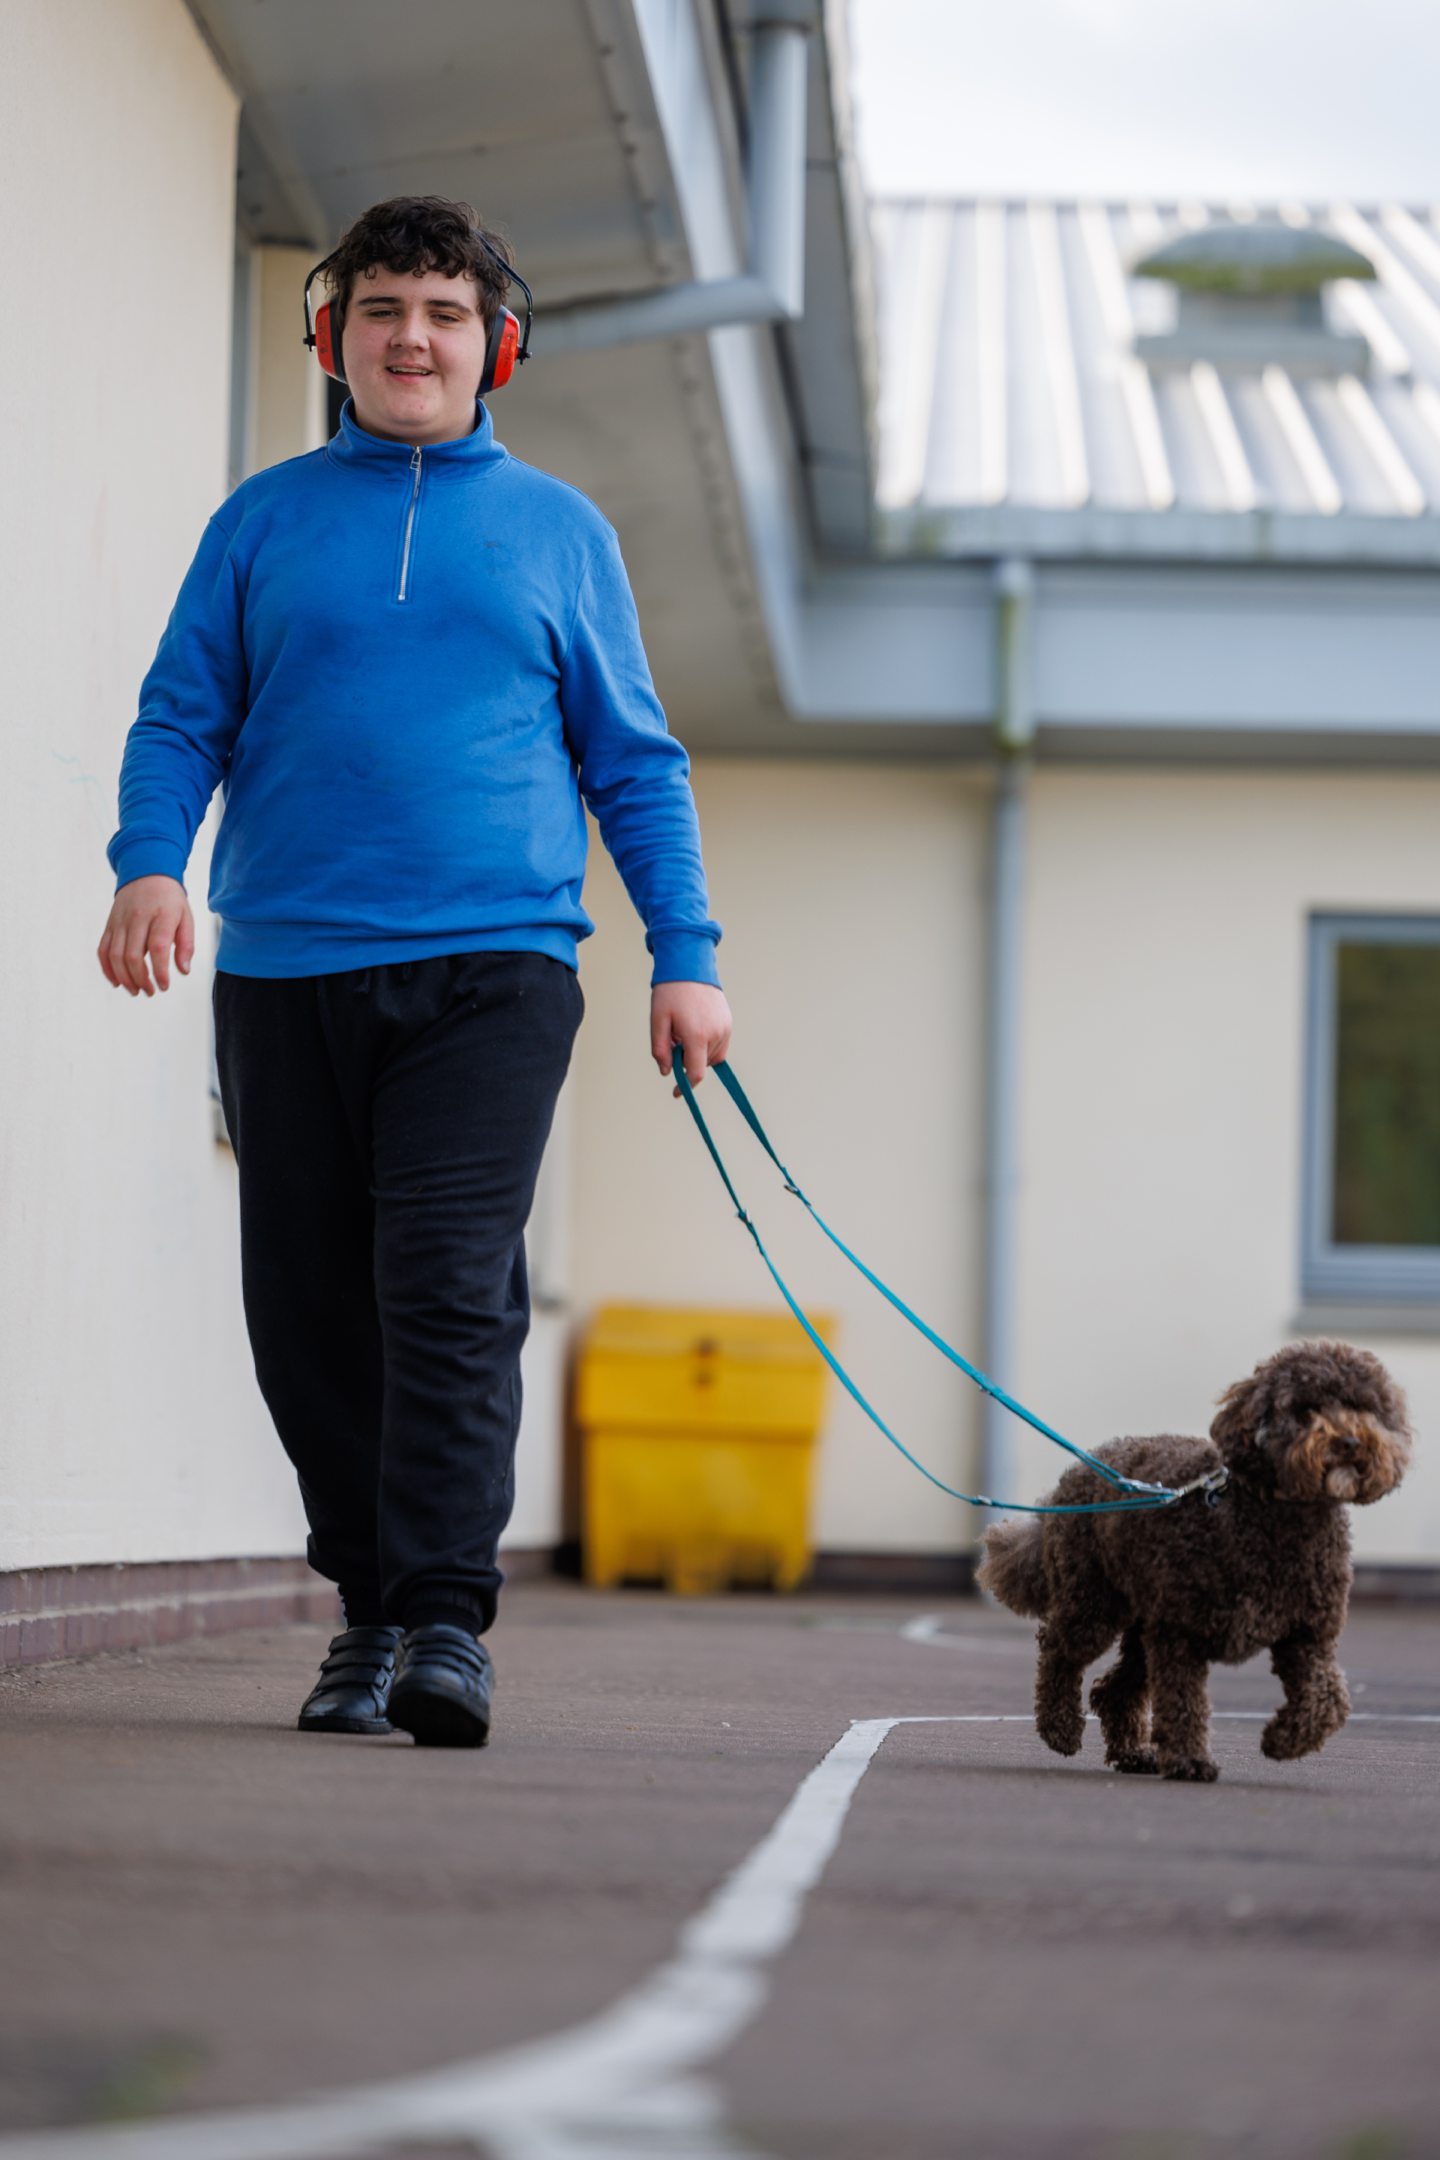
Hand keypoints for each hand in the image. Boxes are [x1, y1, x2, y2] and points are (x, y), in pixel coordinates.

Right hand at [97, 875, 193, 996]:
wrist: (146, 872)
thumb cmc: (170, 899)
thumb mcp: (186, 917)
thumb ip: (186, 944)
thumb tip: (184, 971)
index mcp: (161, 915)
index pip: (157, 948)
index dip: (159, 971)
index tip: (163, 986)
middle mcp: (137, 918)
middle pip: (132, 955)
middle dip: (140, 979)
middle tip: (150, 992)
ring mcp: (120, 921)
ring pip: (115, 955)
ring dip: (123, 978)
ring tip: (135, 990)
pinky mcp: (110, 924)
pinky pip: (103, 949)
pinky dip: (107, 968)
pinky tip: (117, 981)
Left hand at [651, 981, 732, 1094]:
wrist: (690, 966)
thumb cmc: (670, 993)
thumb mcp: (658, 1021)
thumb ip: (661, 1049)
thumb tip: (666, 1071)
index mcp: (697, 1035)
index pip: (696, 1073)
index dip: (686, 1086)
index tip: (677, 1093)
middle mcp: (716, 1034)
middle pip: (703, 1065)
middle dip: (687, 1062)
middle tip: (673, 1042)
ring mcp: (725, 1028)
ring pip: (712, 1057)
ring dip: (698, 1054)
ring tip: (684, 1031)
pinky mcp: (729, 1022)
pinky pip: (720, 1045)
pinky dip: (707, 1046)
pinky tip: (695, 1029)